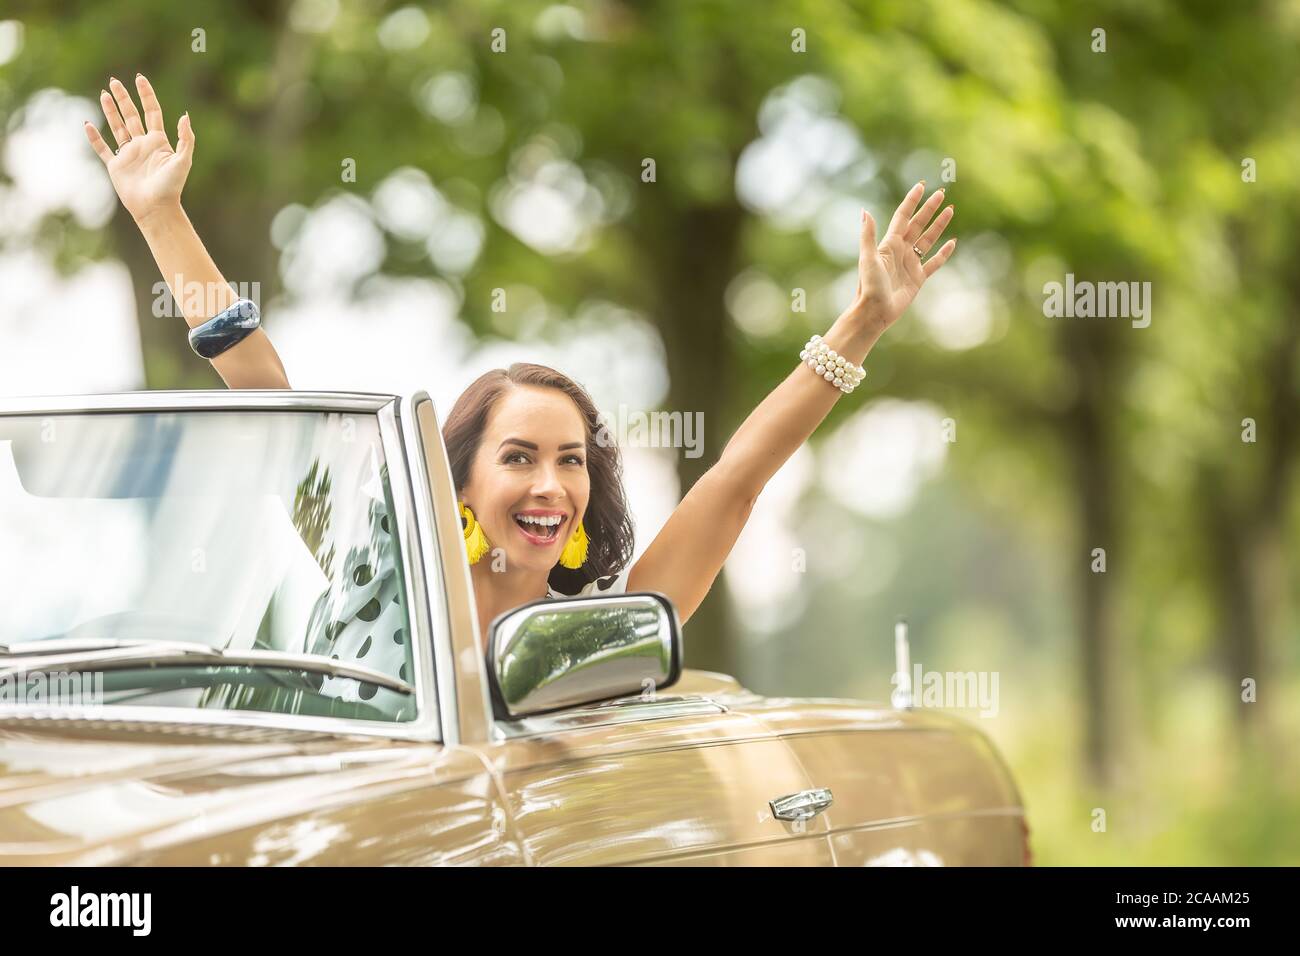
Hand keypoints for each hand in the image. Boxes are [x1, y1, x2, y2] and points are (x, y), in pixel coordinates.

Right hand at [84, 74, 192, 223]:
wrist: (156, 208)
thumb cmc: (171, 186)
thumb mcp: (183, 161)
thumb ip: (186, 139)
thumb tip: (185, 116)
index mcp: (159, 141)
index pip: (152, 112)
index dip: (146, 95)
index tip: (139, 78)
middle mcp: (143, 145)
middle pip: (132, 116)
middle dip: (124, 98)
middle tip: (114, 81)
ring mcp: (128, 154)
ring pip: (117, 127)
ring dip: (110, 111)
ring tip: (104, 94)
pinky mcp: (116, 166)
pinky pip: (103, 149)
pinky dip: (94, 138)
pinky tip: (87, 125)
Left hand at [848, 182, 955, 333]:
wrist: (874, 311)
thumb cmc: (869, 286)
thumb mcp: (868, 258)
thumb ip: (868, 235)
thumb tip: (865, 211)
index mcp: (889, 243)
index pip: (903, 216)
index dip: (912, 200)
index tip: (922, 186)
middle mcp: (900, 251)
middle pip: (918, 224)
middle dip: (929, 209)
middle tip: (941, 193)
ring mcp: (910, 263)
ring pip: (928, 240)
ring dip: (939, 225)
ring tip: (950, 210)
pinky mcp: (918, 278)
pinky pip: (934, 262)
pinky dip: (944, 253)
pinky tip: (953, 242)